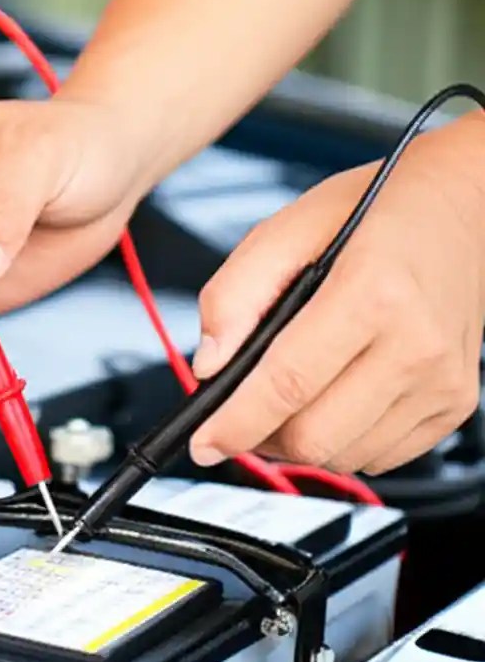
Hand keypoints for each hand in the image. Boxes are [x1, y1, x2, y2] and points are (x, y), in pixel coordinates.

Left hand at [189, 116, 484, 474]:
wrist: (462, 204)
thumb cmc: (373, 212)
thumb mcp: (284, 230)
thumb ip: (233, 295)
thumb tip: (209, 364)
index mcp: (372, 293)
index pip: (288, 383)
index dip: (235, 423)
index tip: (202, 442)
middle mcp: (417, 344)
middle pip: (315, 436)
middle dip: (261, 436)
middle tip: (237, 414)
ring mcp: (443, 380)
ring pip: (344, 456)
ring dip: (299, 443)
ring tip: (282, 403)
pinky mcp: (455, 403)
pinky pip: (380, 456)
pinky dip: (342, 441)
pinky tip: (330, 400)